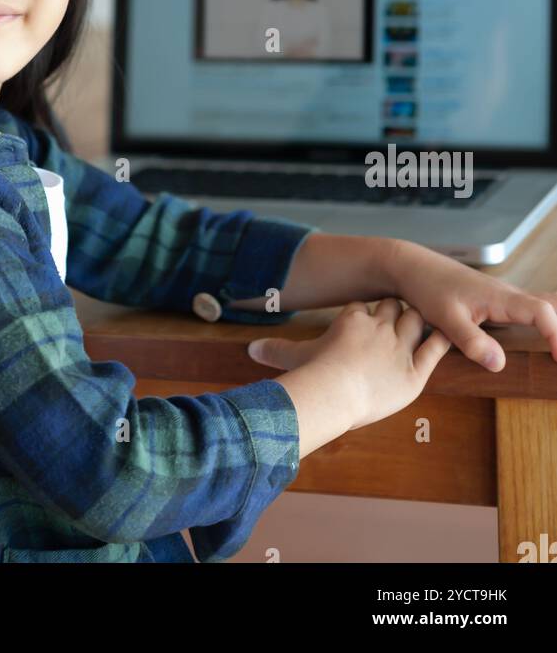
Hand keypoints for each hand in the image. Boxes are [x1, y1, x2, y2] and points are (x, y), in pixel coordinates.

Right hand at [248, 298, 451, 439]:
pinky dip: (442, 340)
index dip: (366, 311)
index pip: (363, 306)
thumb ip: (275, 351)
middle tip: (400, 314)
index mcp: (352, 319)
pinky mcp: (416, 370)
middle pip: (394, 307)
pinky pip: (436, 348)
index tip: (367, 316)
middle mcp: (379, 327)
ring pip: (416, 321)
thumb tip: (249, 348)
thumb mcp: (293, 357)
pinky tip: (450, 337)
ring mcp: (400, 347)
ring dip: (418, 319)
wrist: (332, 393)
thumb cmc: (312, 375)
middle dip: (396, 308)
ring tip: (425, 320)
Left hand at [387, 238, 556, 371]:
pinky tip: (542, 334)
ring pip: (539, 306)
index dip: (556, 334)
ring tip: (556, 351)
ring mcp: (502, 295)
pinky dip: (541, 321)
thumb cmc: (428, 288)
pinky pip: (527, 309)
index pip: (541, 312)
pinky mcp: (495, 300)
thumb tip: (501, 364)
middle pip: (548, 307)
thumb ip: (472, 341)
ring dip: (553, 324)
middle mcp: (507, 293)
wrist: (413, 267)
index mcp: (500, 297)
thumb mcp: (446, 318)